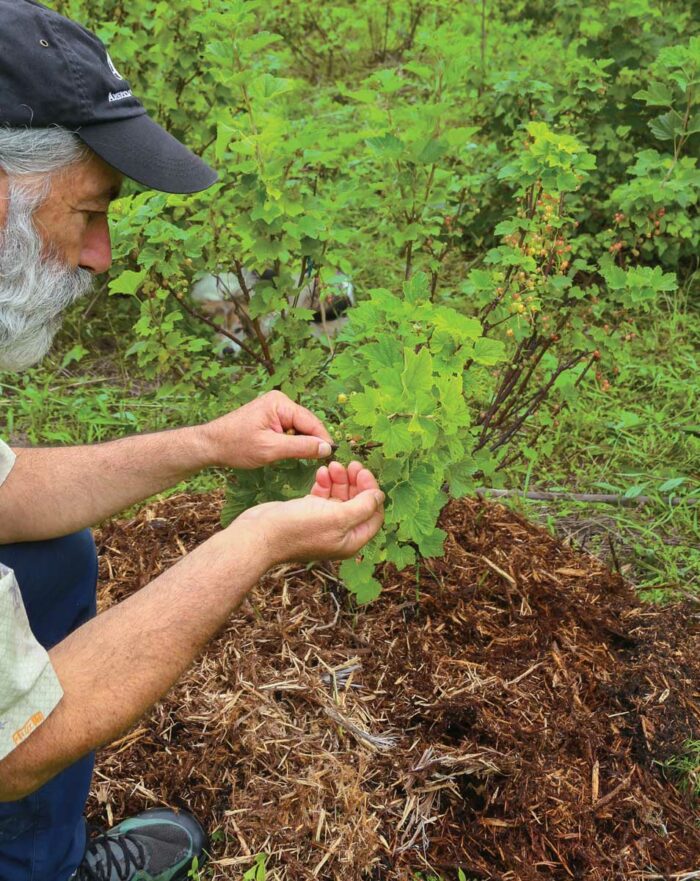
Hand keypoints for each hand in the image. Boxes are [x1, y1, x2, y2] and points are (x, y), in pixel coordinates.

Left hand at [201, 391, 333, 469]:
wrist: (210, 445)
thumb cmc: (236, 446)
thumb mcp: (271, 449)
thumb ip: (301, 447)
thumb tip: (326, 448)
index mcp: (281, 403)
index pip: (312, 422)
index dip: (323, 440)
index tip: (331, 458)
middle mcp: (280, 402)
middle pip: (307, 424)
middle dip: (311, 442)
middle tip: (316, 462)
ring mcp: (275, 409)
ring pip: (299, 428)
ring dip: (300, 443)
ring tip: (297, 458)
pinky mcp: (270, 418)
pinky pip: (289, 430)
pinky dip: (291, 442)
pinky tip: (285, 453)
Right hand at [234, 461, 384, 563]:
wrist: (260, 534)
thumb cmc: (298, 528)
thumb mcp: (338, 516)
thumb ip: (363, 506)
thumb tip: (380, 496)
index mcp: (351, 540)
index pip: (373, 514)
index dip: (372, 491)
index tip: (362, 472)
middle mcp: (339, 534)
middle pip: (358, 504)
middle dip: (356, 483)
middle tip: (351, 464)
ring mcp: (322, 524)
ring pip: (340, 497)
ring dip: (339, 480)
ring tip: (333, 465)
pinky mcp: (307, 514)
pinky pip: (323, 496)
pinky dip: (325, 484)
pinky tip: (321, 473)